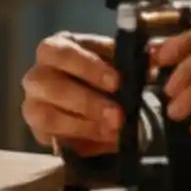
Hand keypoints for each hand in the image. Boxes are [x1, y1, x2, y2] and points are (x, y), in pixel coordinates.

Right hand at [21, 31, 122, 156]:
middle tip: (118, 116)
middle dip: (88, 103)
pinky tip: (104, 142)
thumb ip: (134, 58)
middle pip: (54, 87)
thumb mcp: (114, 61)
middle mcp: (36, 75)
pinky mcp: (38, 131)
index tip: (116, 82)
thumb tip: (158, 55)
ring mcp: (32, 104)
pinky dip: (80, 142)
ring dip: (84, 126)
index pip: (64, 53)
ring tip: (113, 132)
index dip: (88, 67)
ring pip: (49, 116)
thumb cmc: (99, 73)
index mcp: (54, 49)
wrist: (90, 100)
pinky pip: (53, 140)